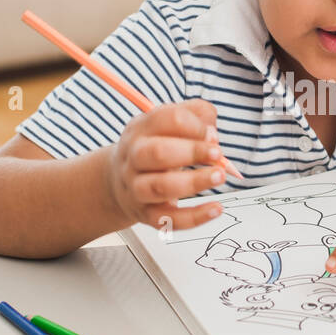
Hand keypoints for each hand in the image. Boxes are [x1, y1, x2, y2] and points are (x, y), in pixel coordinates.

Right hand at [104, 99, 225, 230]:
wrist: (117, 183)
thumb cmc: (153, 148)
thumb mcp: (169, 123)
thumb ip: (196, 115)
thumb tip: (211, 134)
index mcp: (141, 129)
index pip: (166, 120)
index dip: (194, 125)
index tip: (211, 134)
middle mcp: (134, 157)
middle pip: (158, 153)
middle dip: (192, 152)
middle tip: (217, 154)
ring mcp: (137, 188)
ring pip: (161, 187)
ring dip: (194, 182)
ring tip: (219, 176)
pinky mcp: (146, 214)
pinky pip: (169, 220)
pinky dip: (195, 217)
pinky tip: (215, 209)